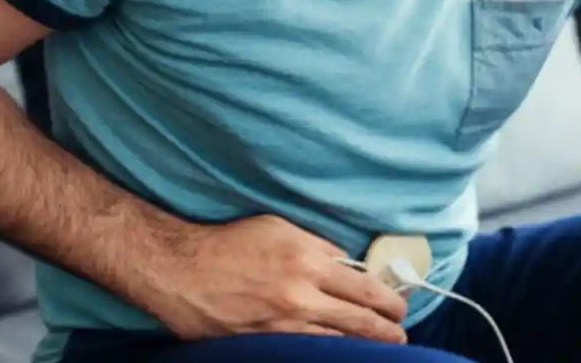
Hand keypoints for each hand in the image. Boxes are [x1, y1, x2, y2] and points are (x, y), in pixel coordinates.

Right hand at [138, 214, 408, 343]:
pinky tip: (337, 352)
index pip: (366, 288)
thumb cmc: (229, 242)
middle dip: (387, 331)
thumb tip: (348, 265)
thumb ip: (318, 248)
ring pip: (336, 343)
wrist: (180, 269)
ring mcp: (282, 326)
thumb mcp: (280, 229)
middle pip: (360, 322)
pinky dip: (326, 352)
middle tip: (400, 335)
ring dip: (361, 346)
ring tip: (379, 347)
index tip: (401, 306)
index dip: (390, 301)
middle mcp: (300, 297)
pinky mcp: (263, 344)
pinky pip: (305, 351)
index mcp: (309, 263)